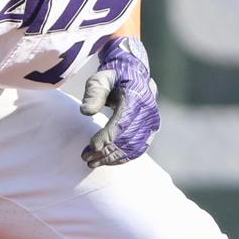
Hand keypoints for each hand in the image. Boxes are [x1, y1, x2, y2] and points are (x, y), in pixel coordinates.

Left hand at [79, 35, 159, 167]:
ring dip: (112, 158)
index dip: (108, 136)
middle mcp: (148, 110)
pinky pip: (138, 149)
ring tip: (92, 162)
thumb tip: (86, 112)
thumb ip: (93, 93)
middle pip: (127, 138)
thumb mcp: (100, 79)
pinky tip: (107, 161)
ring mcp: (152, 121)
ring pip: (133, 147)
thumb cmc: (113, 78)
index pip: (123, 122)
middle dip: (106, 151)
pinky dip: (122, 158)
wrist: (134, 76)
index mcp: (136, 96)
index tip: (92, 146)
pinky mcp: (152, 130)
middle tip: (85, 157)